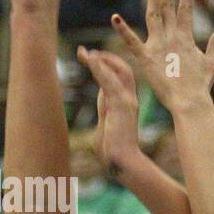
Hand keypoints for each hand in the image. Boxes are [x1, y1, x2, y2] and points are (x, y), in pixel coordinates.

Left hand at [76, 46, 141, 177]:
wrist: (121, 162)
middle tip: (86, 52)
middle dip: (105, 57)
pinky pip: (110, 81)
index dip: (105, 65)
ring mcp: (127, 100)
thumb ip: (104, 106)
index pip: (117, 76)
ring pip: (117, 71)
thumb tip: (101, 94)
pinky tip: (91, 60)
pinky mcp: (121, 105)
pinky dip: (101, 68)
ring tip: (85, 53)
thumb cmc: (112, 149)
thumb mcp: (106, 121)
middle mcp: (128, 98)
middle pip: (121, 68)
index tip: (90, 58)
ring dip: (100, 60)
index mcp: (125, 101)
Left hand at [110, 0, 213, 110]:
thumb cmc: (200, 85)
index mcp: (186, 37)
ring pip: (153, 15)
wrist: (189, 102)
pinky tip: (114, 17)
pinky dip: (122, 30)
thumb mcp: (211, 62)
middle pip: (169, 6)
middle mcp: (171, 37)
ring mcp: (158, 46)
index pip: (186, 9)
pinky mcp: (145, 58)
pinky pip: (131, 42)